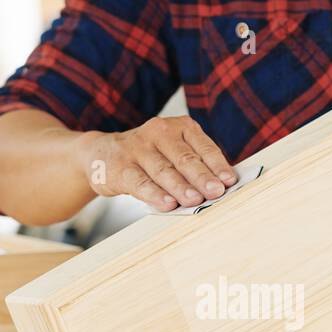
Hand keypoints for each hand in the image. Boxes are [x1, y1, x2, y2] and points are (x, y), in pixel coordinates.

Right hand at [77, 116, 237, 210]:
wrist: (102, 153)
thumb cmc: (149, 157)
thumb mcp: (173, 152)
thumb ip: (196, 166)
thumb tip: (222, 188)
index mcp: (180, 127)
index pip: (203, 147)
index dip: (217, 165)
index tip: (229, 181)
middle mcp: (159, 132)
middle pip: (185, 158)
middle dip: (202, 177)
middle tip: (216, 192)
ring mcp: (138, 148)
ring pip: (164, 171)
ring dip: (181, 187)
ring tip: (195, 201)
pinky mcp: (120, 167)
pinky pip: (140, 182)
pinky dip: (155, 194)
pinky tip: (167, 204)